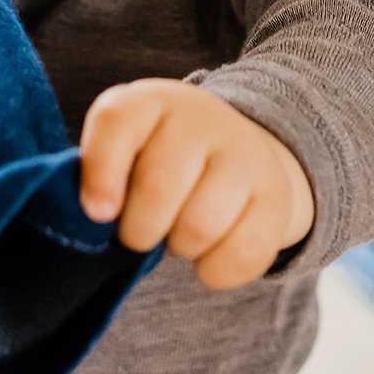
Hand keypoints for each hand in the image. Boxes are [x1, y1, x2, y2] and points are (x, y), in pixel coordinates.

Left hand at [78, 80, 315, 289]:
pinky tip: (208, 258)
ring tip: (179, 234)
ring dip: (180, 247)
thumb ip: (98, 175)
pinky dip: (216, 271)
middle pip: (158, 186)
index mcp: (149, 102)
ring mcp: (244, 152)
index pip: (117, 121)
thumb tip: (96, 214)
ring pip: (200, 225)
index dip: (101, 173)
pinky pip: (243, 253)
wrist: (235, 152)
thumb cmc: (157, 160)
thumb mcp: (123, 151)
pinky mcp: (276, 194)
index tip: (98, 214)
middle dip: (138, 230)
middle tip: (141, 232)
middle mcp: (200, 117)